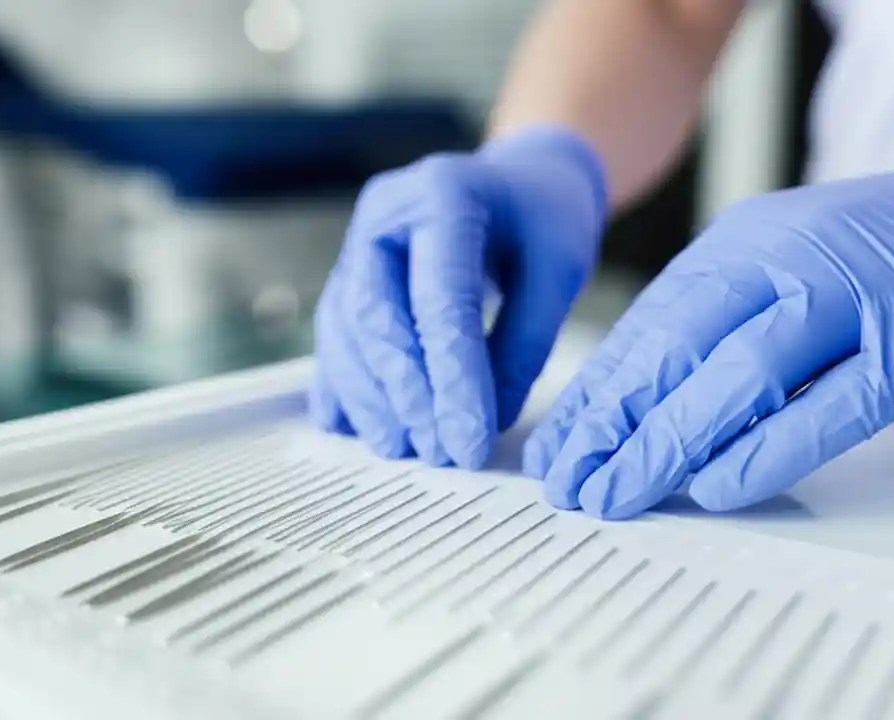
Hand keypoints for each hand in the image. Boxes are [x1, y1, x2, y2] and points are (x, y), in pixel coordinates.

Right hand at [310, 126, 607, 467]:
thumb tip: (488, 419)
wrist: (516, 181)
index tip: (470, 440)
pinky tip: (357, 428)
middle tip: (438, 452)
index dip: (453, 376)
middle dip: (405, 394)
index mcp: (442, 192)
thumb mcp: (559, 269)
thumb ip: (525, 342)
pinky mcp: (348, 275)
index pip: (440, 297)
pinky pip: (334, 336)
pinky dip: (345, 386)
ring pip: (345, 329)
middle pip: (376, 313)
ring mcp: (357, 243)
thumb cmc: (542, 219)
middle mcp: (385, 213)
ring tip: (404, 449)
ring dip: (371, 399)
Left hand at [525, 141, 893, 518]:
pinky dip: (767, 449)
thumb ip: (729, 318)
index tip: (555, 446)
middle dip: (610, 424)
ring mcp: (854, 299)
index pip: (649, 326)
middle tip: (566, 483)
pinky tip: (717, 488)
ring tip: (616, 495)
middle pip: (677, 350)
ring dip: (666, 444)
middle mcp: (790, 260)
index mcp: (748, 243)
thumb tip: (648, 394)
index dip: (596, 392)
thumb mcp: (797, 264)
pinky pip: (828, 407)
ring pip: (737, 377)